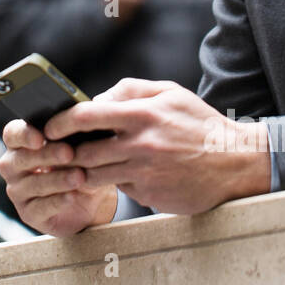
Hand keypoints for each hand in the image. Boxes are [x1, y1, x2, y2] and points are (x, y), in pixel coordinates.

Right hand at [0, 118, 118, 236]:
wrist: (90, 201)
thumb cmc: (78, 164)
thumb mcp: (77, 148)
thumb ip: (71, 137)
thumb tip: (79, 124)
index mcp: (20, 144)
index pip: (12, 134)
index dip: (24, 134)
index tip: (41, 137)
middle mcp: (13, 166)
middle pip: (22, 158)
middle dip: (47, 155)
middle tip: (69, 153)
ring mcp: (18, 191)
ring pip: (34, 184)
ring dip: (57, 179)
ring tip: (79, 176)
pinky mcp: (28, 214)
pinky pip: (41, 208)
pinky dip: (58, 201)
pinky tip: (72, 196)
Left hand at [44, 78, 271, 215]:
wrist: (235, 163)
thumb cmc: (199, 124)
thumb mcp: (170, 94)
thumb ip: (131, 90)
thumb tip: (98, 97)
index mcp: (142, 114)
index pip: (86, 115)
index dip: (60, 122)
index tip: (49, 127)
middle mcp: (140, 144)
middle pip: (83, 151)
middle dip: (66, 152)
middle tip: (58, 151)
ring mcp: (143, 172)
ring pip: (94, 174)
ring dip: (83, 171)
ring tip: (80, 165)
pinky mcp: (149, 194)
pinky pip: (119, 187)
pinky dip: (114, 182)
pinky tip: (119, 175)